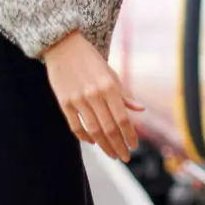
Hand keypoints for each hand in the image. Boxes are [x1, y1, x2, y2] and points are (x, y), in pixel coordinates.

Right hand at [41, 31, 143, 161]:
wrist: (63, 46)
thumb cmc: (90, 60)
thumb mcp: (111, 74)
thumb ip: (124, 95)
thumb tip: (141, 110)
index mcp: (109, 86)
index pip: (122, 118)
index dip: (129, 135)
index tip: (134, 146)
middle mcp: (94, 94)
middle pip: (109, 129)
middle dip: (119, 146)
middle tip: (124, 157)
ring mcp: (78, 99)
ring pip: (94, 131)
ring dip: (105, 146)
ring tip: (112, 155)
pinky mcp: (64, 102)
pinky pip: (76, 126)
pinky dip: (85, 137)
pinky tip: (93, 142)